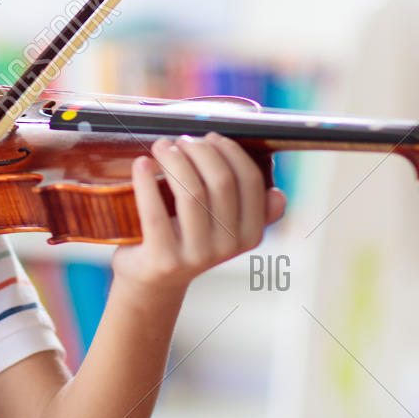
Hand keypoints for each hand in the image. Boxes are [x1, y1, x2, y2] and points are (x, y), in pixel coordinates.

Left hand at [112, 132, 285, 293]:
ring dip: (175, 160)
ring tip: (162, 146)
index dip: (230, 151)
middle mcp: (228, 247)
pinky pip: (155, 212)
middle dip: (200, 150)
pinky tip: (141, 163)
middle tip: (181, 139)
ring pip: (191, 193)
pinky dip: (146, 182)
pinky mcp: (164, 260)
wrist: (153, 281)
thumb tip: (277, 194)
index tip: (210, 136)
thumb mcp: (224, 228)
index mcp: (250, 234)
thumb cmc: (188, 240)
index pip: (250, 181)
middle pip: (221, 182)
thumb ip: (252, 210)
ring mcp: (197, 256)